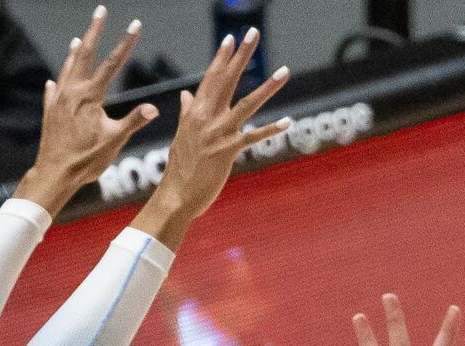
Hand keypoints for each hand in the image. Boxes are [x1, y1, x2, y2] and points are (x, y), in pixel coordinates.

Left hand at [16, 6, 156, 214]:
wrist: (55, 173)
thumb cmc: (86, 160)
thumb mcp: (115, 141)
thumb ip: (134, 121)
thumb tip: (154, 108)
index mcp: (90, 96)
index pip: (112, 63)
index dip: (126, 43)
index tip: (135, 24)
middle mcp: (72, 92)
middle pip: (85, 55)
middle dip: (95, 31)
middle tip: (100, 11)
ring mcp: (59, 100)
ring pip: (67, 69)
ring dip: (75, 53)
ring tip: (78, 40)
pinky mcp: (50, 113)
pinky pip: (53, 92)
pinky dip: (57, 82)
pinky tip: (54, 81)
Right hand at [131, 28, 290, 248]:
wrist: (175, 195)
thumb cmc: (179, 168)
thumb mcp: (182, 135)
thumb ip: (186, 112)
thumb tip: (185, 94)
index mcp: (195, 112)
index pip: (210, 78)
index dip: (222, 57)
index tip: (231, 38)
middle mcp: (206, 118)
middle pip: (227, 80)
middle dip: (241, 56)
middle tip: (253, 32)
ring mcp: (218, 133)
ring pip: (247, 104)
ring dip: (268, 87)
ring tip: (285, 70)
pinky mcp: (228, 151)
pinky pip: (254, 137)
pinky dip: (272, 129)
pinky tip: (289, 122)